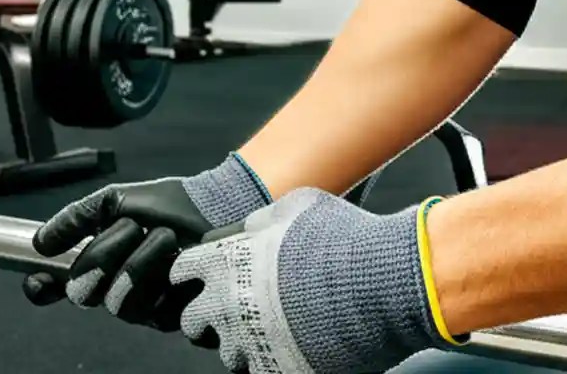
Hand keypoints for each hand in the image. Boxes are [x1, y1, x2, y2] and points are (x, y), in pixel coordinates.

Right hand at [24, 153, 270, 329]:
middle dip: (102, 256)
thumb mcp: (116, 201)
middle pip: (85, 293)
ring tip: (166, 236)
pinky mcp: (180, 320)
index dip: (41, 288)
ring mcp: (147, 310)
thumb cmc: (167, 205)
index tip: (37, 279)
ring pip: (121, 304)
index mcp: (97, 267)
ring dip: (142, 263)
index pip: (56, 288)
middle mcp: (116, 292)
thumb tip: (39, 242)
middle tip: (129, 228)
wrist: (218, 208)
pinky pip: (160, 314)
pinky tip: (186, 262)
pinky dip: (171, 280)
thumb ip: (78, 218)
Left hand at [170, 189, 454, 373]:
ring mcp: (251, 344)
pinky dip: (271, 364)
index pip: (181, 271)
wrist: (384, 283)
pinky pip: (260, 372)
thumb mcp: (294, 209)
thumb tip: (252, 227)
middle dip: (207, 317)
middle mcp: (227, 306)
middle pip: (192, 322)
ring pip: (227, 355)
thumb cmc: (344, 239)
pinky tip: (292, 350)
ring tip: (269, 333)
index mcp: (224, 263)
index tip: (201, 278)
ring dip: (242, 345)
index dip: (192, 274)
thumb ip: (261, 221)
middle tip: (232, 313)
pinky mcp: (277, 372)